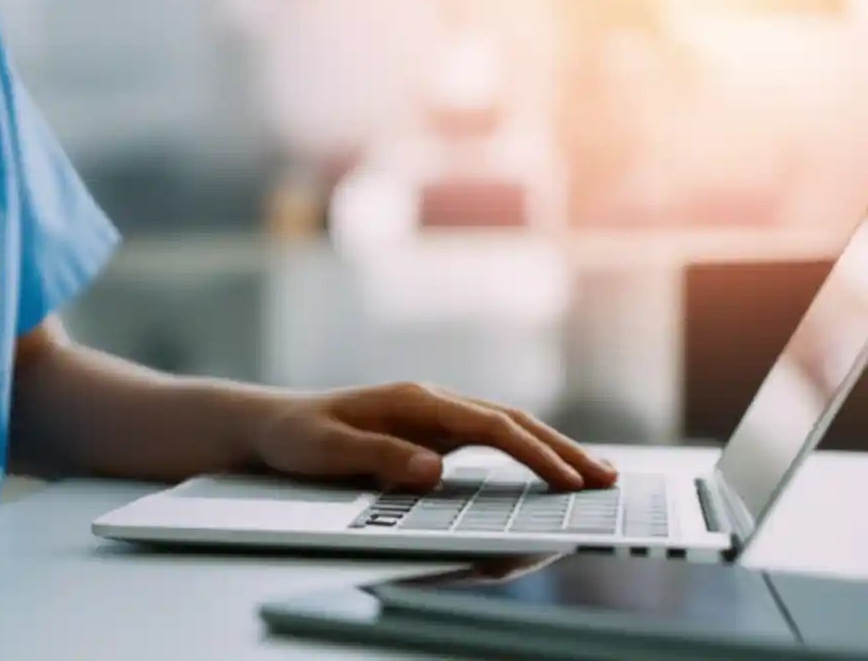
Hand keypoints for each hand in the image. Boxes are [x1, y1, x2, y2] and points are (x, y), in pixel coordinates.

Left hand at [249, 383, 615, 491]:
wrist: (274, 424)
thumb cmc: (298, 437)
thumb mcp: (327, 451)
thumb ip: (379, 458)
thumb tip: (436, 471)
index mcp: (414, 401)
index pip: (489, 425)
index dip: (532, 453)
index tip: (565, 480)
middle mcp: (432, 402)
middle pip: (512, 420)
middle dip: (562, 449)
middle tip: (608, 479)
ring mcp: (436, 415)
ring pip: (508, 427)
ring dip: (553, 449)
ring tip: (597, 476)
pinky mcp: (433, 432)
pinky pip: (491, 440)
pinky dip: (526, 453)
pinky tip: (549, 470)